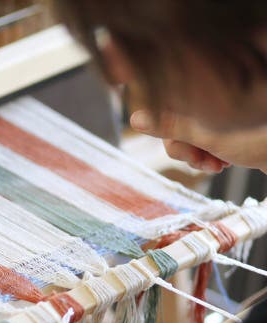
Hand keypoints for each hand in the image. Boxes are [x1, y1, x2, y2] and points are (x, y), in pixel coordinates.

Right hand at [130, 110, 266, 173]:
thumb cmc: (263, 139)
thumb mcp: (210, 136)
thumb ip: (170, 126)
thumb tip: (134, 118)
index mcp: (204, 92)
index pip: (166, 107)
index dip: (168, 131)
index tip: (180, 147)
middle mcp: (211, 97)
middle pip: (177, 124)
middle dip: (186, 148)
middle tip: (203, 162)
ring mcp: (221, 112)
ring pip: (190, 135)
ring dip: (199, 154)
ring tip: (217, 164)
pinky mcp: (229, 125)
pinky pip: (206, 139)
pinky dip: (211, 153)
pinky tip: (224, 161)